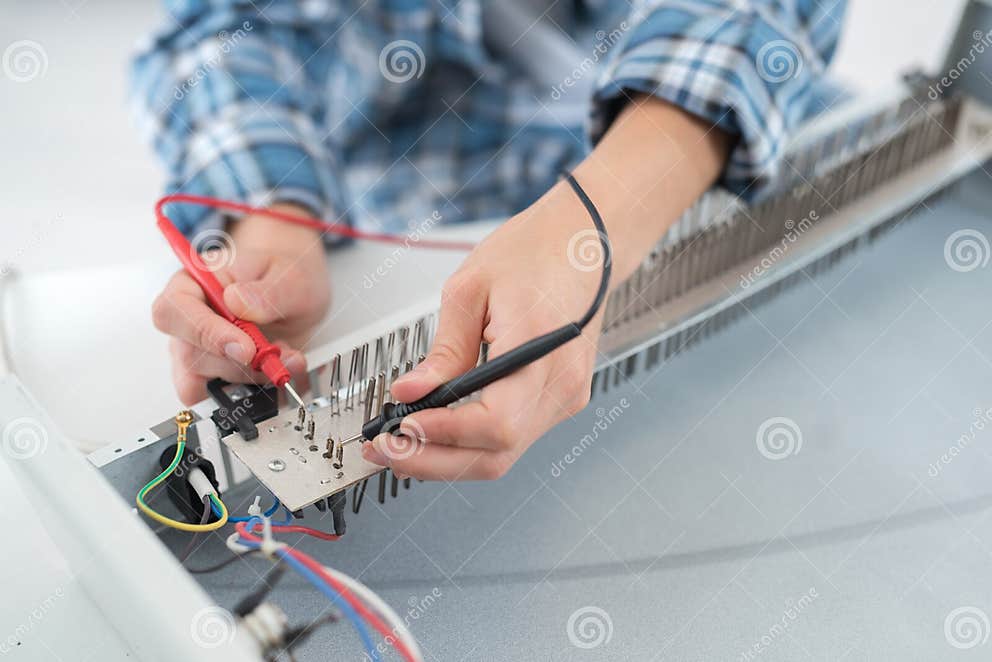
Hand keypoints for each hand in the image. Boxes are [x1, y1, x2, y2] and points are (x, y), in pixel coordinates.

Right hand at [152, 204, 330, 403]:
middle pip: (190, 356)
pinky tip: (276, 370)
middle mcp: (189, 319)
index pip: (173, 311)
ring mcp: (199, 350)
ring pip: (204, 384)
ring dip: (251, 378)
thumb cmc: (282, 272)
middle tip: (276, 353)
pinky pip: (221, 397)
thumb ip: (268, 291)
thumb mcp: (289, 275)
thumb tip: (238, 302)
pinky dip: (254, 390)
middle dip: (239, 363)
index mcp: (193, 283)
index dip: (205, 334)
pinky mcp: (216, 374)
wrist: (295, 287)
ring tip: (283, 357)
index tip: (244, 348)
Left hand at [362, 184, 607, 479]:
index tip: (403, 426)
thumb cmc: (533, 253)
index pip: (495, 422)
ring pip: (503, 455)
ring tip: (400, 446)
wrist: (581, 244)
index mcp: (540, 348)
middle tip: (384, 449)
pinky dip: (470, 444)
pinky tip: (436, 433)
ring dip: (448, 459)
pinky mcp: (560, 400)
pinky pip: (513, 438)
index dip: (445, 433)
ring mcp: (566, 397)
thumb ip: (443, 350)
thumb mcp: (470, 290)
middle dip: (434, 460)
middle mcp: (560, 384)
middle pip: (497, 453)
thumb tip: (410, 391)